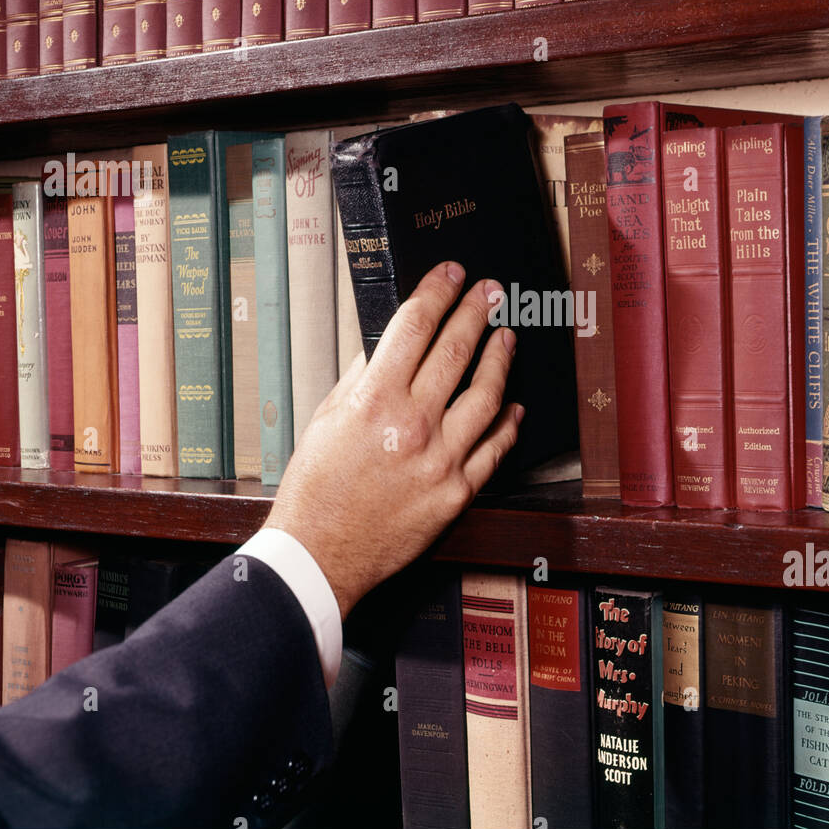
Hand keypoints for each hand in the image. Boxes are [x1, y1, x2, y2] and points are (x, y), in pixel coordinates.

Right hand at [263, 261, 522, 618]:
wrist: (320, 554)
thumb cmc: (315, 489)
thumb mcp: (326, 419)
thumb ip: (360, 378)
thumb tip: (387, 343)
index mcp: (374, 400)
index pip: (414, 327)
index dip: (437, 292)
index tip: (452, 274)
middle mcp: (412, 425)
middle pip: (456, 351)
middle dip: (477, 312)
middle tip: (493, 291)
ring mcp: (440, 460)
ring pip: (485, 396)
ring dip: (499, 360)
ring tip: (507, 338)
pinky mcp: (456, 493)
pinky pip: (493, 450)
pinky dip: (507, 423)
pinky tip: (513, 405)